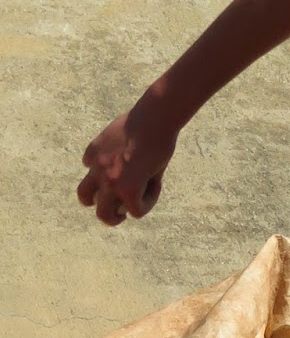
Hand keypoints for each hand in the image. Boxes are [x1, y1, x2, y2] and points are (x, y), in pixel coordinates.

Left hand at [77, 104, 176, 225]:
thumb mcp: (128, 136)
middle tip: (120, 206)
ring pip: (105, 214)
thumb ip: (121, 152)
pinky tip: (156, 187)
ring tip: (135, 209)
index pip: (90, 173)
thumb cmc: (146, 121)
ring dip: (118, 217)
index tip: (129, 169)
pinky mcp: (127, 190)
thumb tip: (134, 168)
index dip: (108, 177)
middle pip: (85, 198)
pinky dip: (147, 204)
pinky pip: (135, 210)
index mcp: (92, 153)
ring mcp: (109, 181)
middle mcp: (95, 169)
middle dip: (102, 205)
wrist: (152, 120)